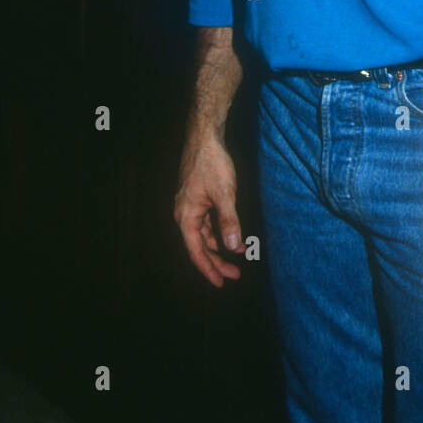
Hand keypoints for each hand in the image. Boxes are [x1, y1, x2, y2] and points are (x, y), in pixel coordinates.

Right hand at [173, 131, 245, 287]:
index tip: (221, 283)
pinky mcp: (197, 198)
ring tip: (237, 258)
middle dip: (217, 262)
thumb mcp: (225, 193)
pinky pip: (207, 223)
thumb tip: (234, 247)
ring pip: (204, 235)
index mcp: (186, 216)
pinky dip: (219, 232)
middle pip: (199, 246)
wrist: (205, 138)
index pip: (196, 252)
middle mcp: (185, 214)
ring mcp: (190, 206)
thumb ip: (229, 221)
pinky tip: (232, 235)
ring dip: (219, 247)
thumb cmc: (212, 163)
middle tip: (235, 275)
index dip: (209, 269)